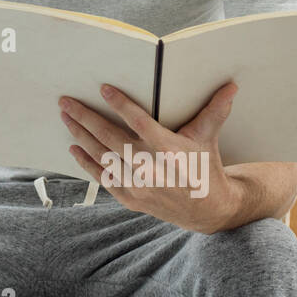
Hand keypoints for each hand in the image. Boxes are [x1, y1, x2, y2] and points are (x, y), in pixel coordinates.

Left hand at [58, 81, 242, 233]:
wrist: (209, 211)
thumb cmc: (206, 167)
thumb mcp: (209, 138)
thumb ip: (215, 110)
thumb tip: (231, 86)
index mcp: (169, 149)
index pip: (139, 121)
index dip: (120, 104)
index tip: (103, 89)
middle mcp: (150, 168)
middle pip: (110, 138)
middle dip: (85, 117)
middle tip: (66, 101)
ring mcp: (138, 185)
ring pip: (102, 156)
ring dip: (81, 135)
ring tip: (66, 117)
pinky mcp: (130, 199)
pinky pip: (103, 178)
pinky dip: (86, 163)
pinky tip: (74, 148)